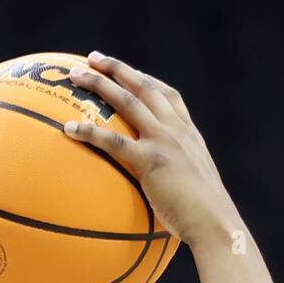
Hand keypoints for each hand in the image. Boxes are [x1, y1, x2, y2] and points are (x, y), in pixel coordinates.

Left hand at [63, 52, 233, 247]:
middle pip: (144, 87)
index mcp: (189, 135)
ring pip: (127, 101)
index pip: (169, 96)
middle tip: (93, 59)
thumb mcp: (198, 190)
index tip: (132, 72)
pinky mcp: (150, 160)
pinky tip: (69, 129)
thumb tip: (169, 197)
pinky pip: (113, 141)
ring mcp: (164, 141)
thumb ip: (182, 183)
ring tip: (75, 75)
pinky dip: (89, 132)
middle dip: (117, 69)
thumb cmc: (206, 218)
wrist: (215, 223)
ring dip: (99, 84)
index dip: (148, 80)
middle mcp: (176, 130)